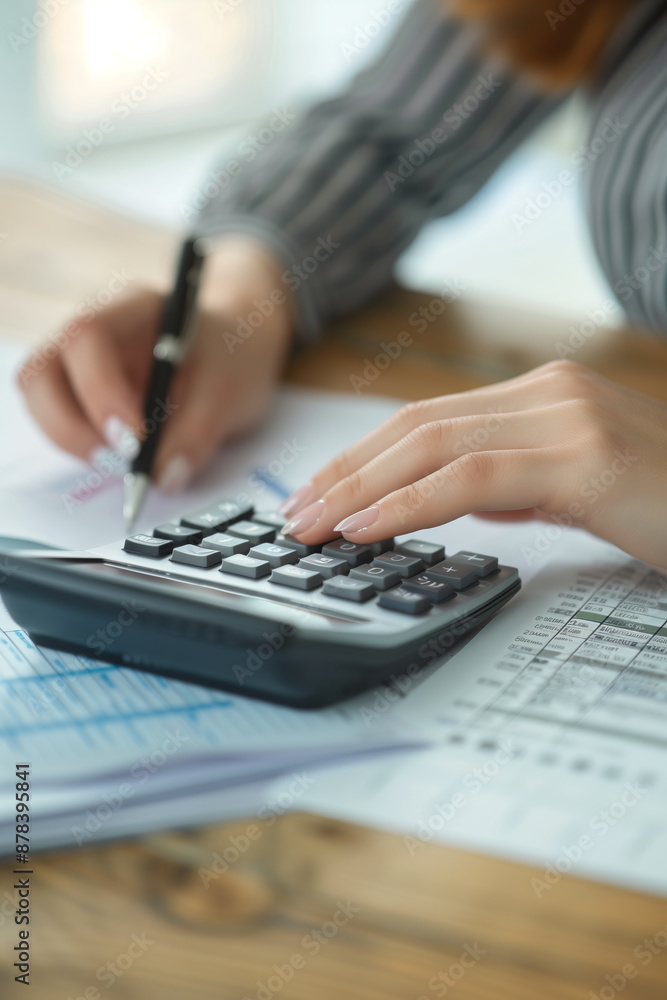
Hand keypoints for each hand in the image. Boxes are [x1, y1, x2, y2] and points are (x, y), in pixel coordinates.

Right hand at [17, 238, 292, 491]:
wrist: (235, 350)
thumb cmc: (231, 356)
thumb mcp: (231, 389)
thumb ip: (199, 432)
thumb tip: (163, 477)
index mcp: (132, 306)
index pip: (88, 336)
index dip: (101, 391)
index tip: (135, 440)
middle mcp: (93, 329)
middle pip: (42, 371)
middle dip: (71, 427)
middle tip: (120, 464)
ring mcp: (80, 363)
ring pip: (42, 400)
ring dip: (73, 441)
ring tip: (124, 466)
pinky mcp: (82, 395)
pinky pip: (61, 422)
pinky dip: (84, 448)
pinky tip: (122, 460)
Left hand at [280, 360, 666, 569]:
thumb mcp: (582, 489)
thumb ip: (522, 483)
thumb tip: (462, 497)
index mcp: (546, 395)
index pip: (428, 419)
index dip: (363, 456)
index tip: (319, 493)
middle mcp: (551, 392)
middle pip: (416, 424)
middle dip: (345, 471)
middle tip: (294, 513)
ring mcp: (568, 417)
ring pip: (433, 443)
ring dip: (360, 488)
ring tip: (312, 525)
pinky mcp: (584, 458)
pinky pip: (473, 478)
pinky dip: (409, 502)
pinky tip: (368, 527)